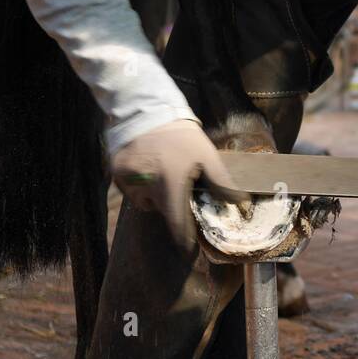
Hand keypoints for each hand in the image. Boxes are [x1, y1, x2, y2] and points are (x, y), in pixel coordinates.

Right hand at [110, 119, 249, 251]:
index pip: (177, 227)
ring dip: (155, 195)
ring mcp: (127, 181)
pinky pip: (131, 189)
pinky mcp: (116, 173)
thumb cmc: (181, 136)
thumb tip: (242, 204)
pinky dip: (140, 184)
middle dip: (172, 206)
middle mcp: (145, 187)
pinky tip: (148, 167)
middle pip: (161, 212)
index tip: (191, 249)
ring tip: (164, 173)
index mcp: (170, 185)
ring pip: (145, 201)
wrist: (147, 109)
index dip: (185, 240)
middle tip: (180, 189)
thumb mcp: (206, 155)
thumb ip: (222, 182)